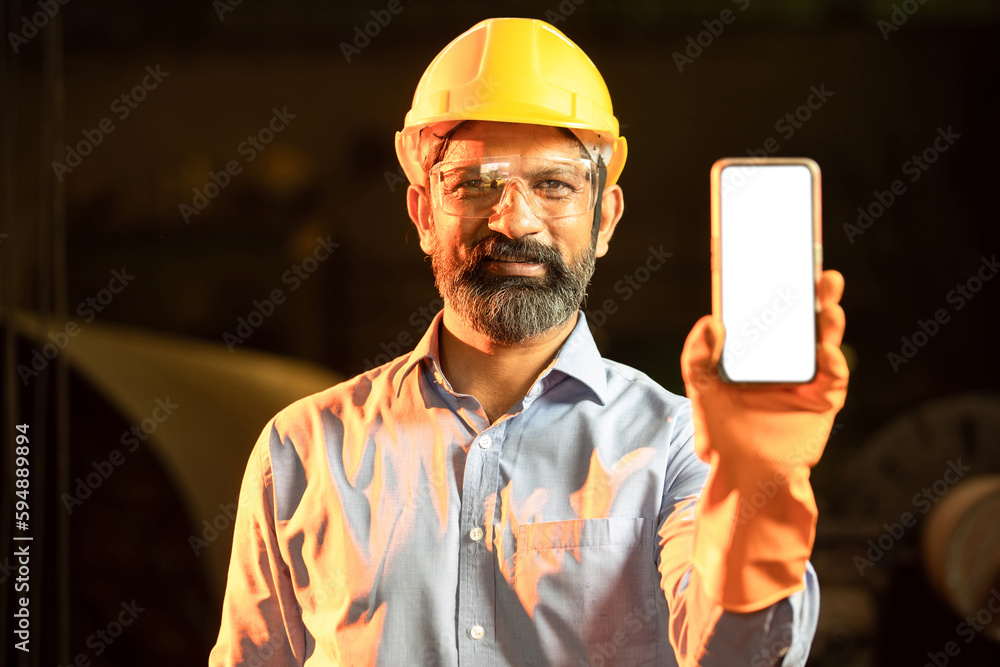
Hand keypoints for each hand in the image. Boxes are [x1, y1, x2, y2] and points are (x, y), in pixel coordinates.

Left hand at [681, 270, 848, 475]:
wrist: (742, 474)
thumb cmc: (721, 429)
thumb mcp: (700, 388)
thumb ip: (697, 355)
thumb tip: (709, 321)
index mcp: (759, 346)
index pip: (772, 307)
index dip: (778, 282)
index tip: (782, 254)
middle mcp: (787, 355)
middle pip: (805, 316)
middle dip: (815, 293)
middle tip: (818, 271)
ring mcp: (808, 376)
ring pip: (825, 339)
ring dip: (828, 320)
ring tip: (826, 302)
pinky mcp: (822, 400)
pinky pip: (833, 377)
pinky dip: (832, 362)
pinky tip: (824, 351)